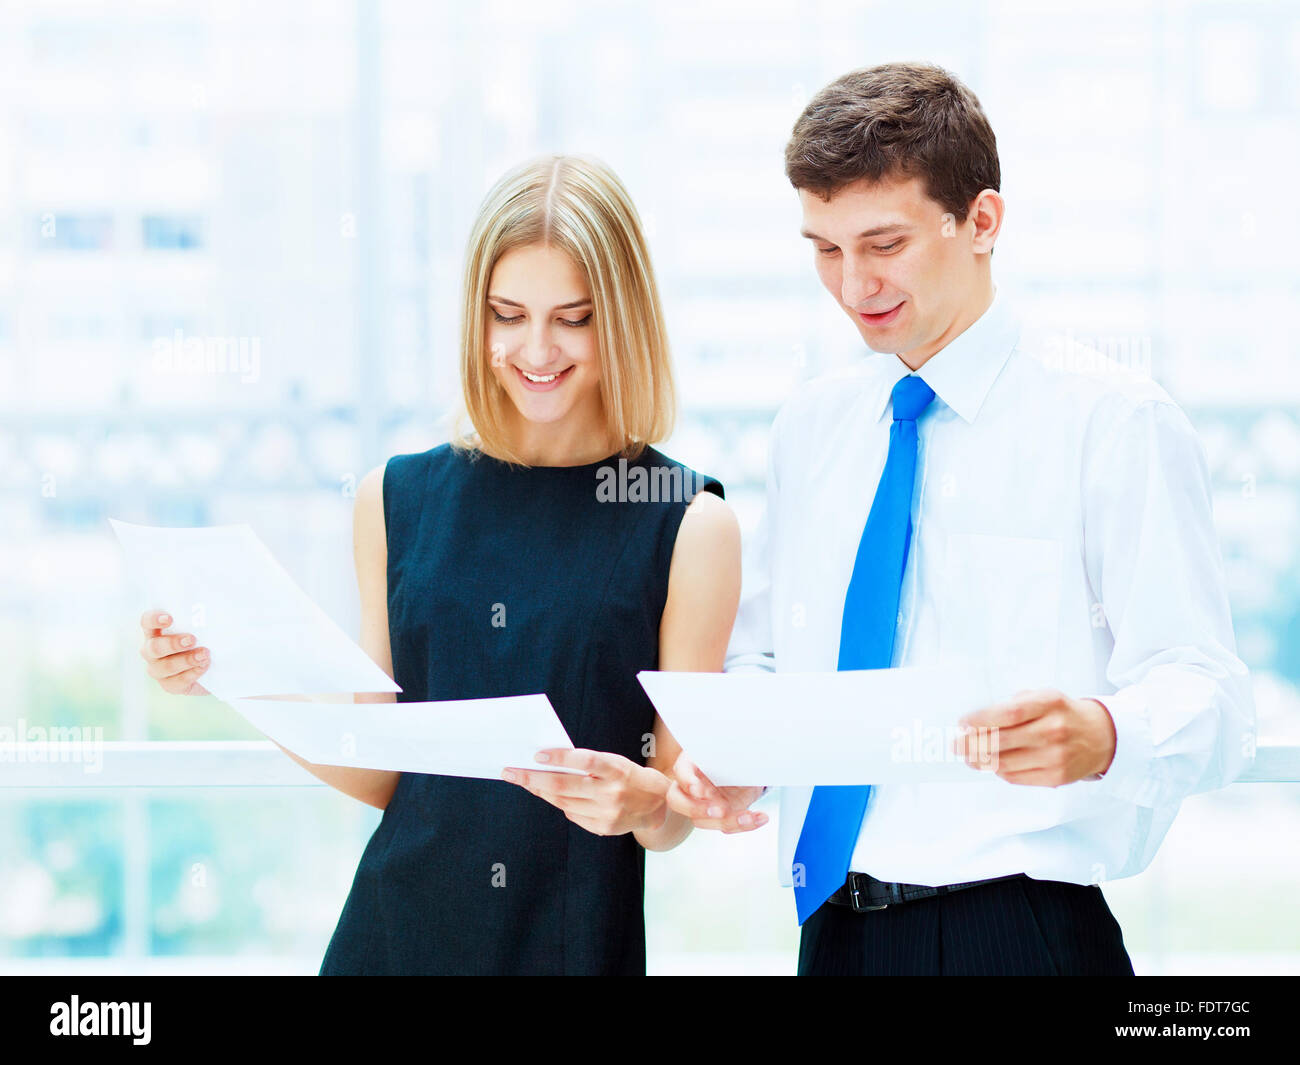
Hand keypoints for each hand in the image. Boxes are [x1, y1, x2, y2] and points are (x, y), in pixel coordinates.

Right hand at [139, 609, 210, 695]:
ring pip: (165, 666)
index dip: (154, 619)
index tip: (169, 618)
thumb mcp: (203, 627)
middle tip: (192, 639)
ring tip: (204, 654)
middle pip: (153, 647)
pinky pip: (177, 682)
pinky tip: (204, 667)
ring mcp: (158, 669)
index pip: (147, 622)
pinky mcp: (169, 685)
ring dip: (186, 660)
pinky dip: (192, 673)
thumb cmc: (204, 640)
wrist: (214, 668)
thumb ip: (201, 617)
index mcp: (156, 632)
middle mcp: (152, 650)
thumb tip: (218, 600)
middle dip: (172, 643)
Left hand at [502, 749, 669, 836]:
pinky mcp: (603, 828)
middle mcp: (611, 793)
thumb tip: (549, 762)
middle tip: (511, 772)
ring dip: (541, 791)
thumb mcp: (614, 762)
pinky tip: (552, 796)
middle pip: (564, 786)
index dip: (560, 757)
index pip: (584, 761)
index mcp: (616, 769)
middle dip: (533, 779)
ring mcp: (606, 813)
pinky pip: (572, 815)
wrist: (657, 805)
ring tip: (525, 781)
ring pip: (563, 802)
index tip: (536, 754)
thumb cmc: (629, 776)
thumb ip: (587, 763)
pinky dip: (560, 804)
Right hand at [664, 751, 767, 832]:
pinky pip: (725, 826)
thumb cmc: (737, 755)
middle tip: (719, 811)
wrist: (751, 767)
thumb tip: (737, 757)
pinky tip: (759, 817)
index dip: (687, 781)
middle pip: (677, 801)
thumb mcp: (734, 752)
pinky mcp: (717, 817)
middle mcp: (691, 785)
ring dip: (727, 821)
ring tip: (749, 816)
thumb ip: (730, 756)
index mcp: (691, 762)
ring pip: (702, 820)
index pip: (680, 771)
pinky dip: (744, 825)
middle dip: (696, 809)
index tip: (698, 790)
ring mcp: (702, 803)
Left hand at [952, 688, 1116, 786]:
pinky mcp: (1056, 778)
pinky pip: (1016, 778)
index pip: (1007, 713)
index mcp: (1049, 704)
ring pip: (1005, 764)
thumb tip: (976, 722)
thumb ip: (1014, 705)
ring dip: (980, 761)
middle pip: (1002, 741)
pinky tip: (990, 764)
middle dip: (972, 744)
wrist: (1102, 737)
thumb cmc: (1063, 714)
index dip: (980, 720)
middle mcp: (1054, 730)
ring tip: (968, 756)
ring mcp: (1056, 757)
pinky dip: (998, 771)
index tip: (962, 722)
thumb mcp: (1043, 697)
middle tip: (956, 744)